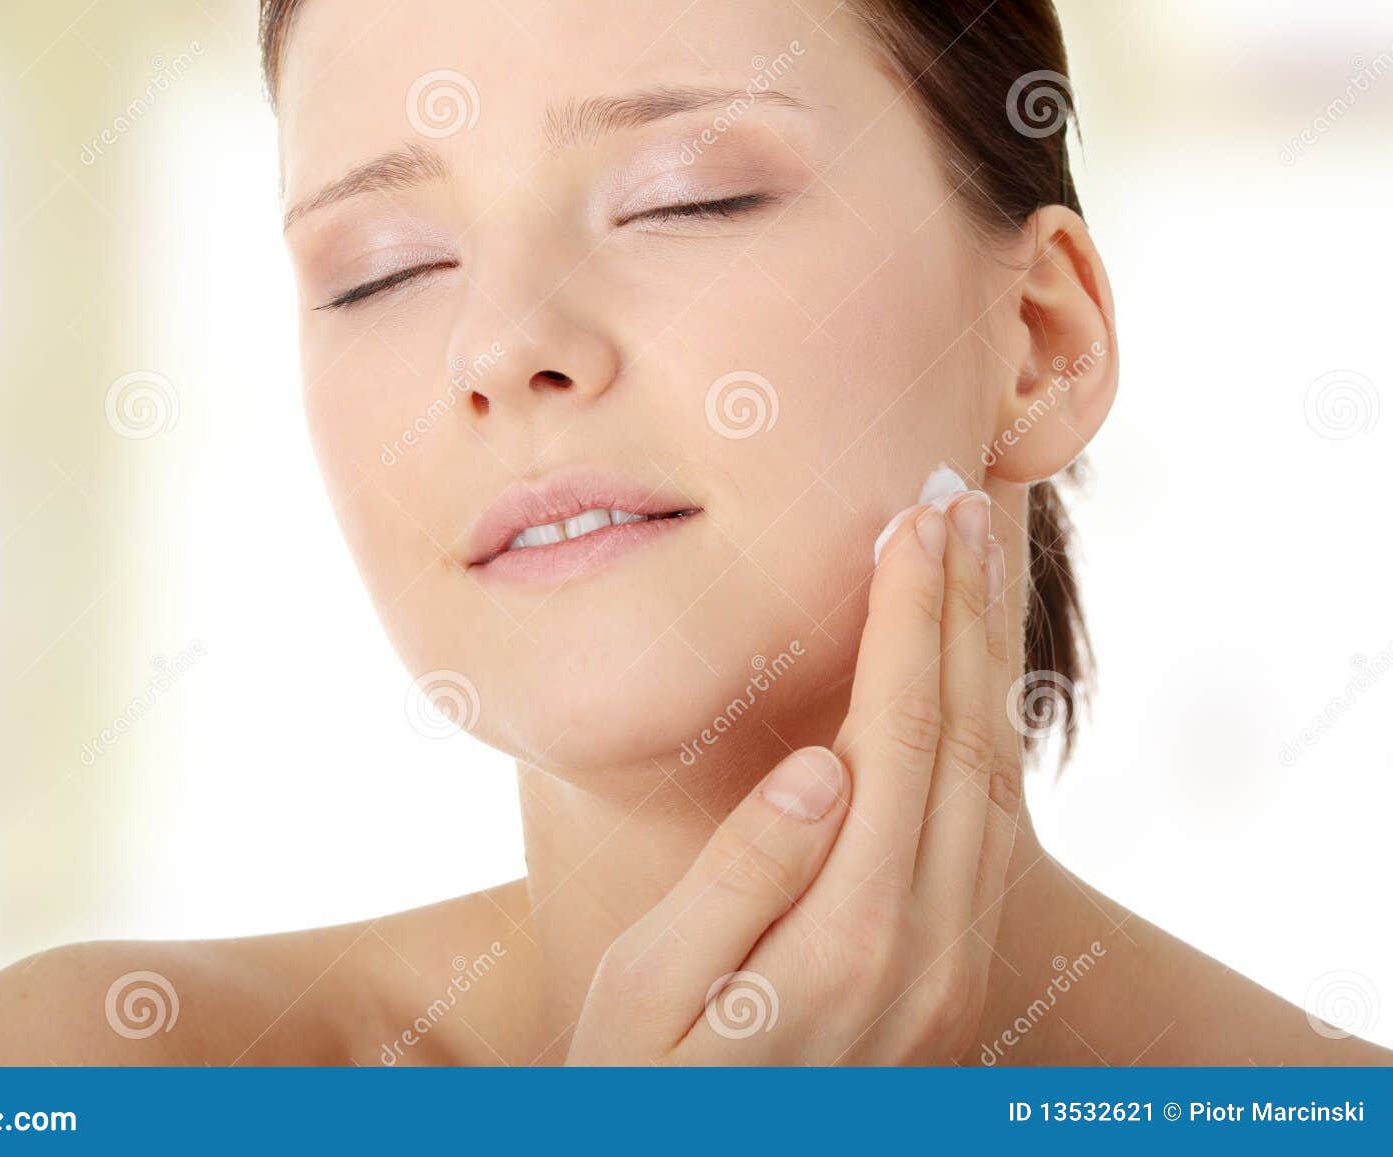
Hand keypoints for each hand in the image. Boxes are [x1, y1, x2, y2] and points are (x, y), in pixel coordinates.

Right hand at [566, 491, 1021, 1064]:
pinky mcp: (954, 978)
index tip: (910, 520)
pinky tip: (970, 683)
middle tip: (956, 502)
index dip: (908, 618)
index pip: (897, 734)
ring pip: (994, 782)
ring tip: (974, 564)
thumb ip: (743, 879)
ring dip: (985, 661)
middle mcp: (927, 949)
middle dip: (962, 611)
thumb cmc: (645, 1087)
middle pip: (965, 741)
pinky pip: (992, 834)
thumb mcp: (653, 991)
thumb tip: (820, 764)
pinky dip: (989, 736)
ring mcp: (954, 969)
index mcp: (849, 937)